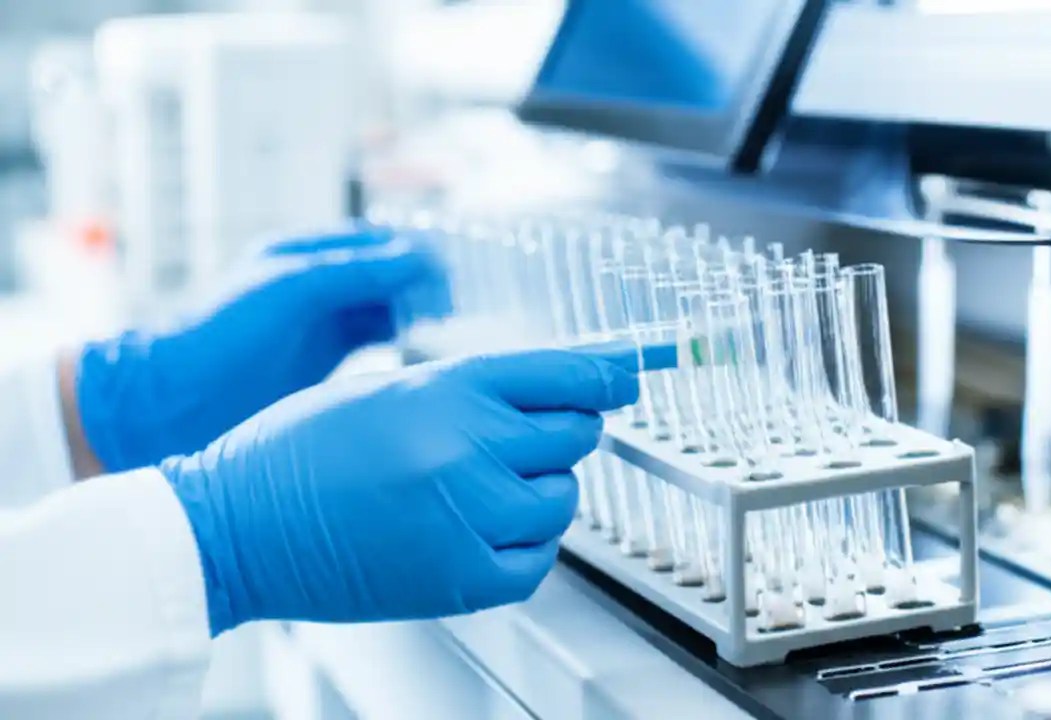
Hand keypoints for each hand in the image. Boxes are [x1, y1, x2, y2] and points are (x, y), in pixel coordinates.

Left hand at [72, 227, 449, 473]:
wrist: (168, 404)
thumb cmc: (218, 336)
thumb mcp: (291, 289)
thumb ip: (357, 271)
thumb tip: (421, 256)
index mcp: (304, 255)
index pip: (379, 242)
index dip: (418, 253)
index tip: (457, 270)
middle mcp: (316, 287)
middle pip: (388, 275)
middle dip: (425, 284)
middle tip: (461, 304)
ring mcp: (319, 327)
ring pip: (385, 310)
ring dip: (418, 313)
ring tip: (449, 326)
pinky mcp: (321, 365)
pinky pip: (374, 344)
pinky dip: (402, 343)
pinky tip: (422, 352)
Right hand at [160, 342, 673, 635]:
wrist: (237, 527)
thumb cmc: (300, 451)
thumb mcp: (388, 388)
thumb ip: (472, 389)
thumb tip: (553, 389)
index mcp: (448, 388)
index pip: (566, 374)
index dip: (606, 375)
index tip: (624, 378)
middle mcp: (468, 446)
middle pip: (576, 432)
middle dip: (561, 432)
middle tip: (522, 440)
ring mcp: (469, 515)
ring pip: (563, 496)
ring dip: (540, 490)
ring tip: (483, 489)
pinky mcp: (463, 578)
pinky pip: (540, 556)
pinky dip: (525, 543)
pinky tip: (484, 530)